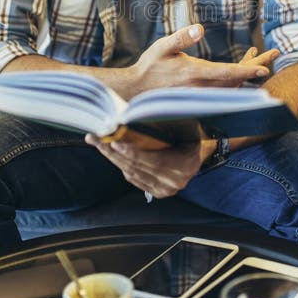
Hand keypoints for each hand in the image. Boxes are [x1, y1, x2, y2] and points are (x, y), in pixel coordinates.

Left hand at [85, 130, 215, 197]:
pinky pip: (134, 179)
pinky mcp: (158, 193)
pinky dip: (122, 166)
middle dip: (114, 152)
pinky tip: (112, 153)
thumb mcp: (186, 125)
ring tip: (98, 143)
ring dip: (113, 158)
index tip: (115, 142)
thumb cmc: (192, 133)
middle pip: (138, 167)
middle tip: (96, 138)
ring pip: (133, 174)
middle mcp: (175, 182)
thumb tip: (149, 105)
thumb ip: (170, 119)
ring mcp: (166, 190)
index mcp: (185, 164)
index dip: (134, 153)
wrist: (202, 152)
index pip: (156, 161)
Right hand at [127, 24, 275, 95]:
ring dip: (248, 71)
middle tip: (275, 53)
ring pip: (233, 85)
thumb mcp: (162, 47)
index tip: (265, 68)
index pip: (227, 73)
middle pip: (237, 79)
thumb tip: (199, 28)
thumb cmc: (149, 66)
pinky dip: (237, 78)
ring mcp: (203, 95)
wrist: (138, 92)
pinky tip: (243, 68)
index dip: (247, 70)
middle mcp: (202, 88)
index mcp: (195, 73)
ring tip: (260, 55)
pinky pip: (226, 90)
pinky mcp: (202, 98)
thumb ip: (181, 37)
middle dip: (257, 66)